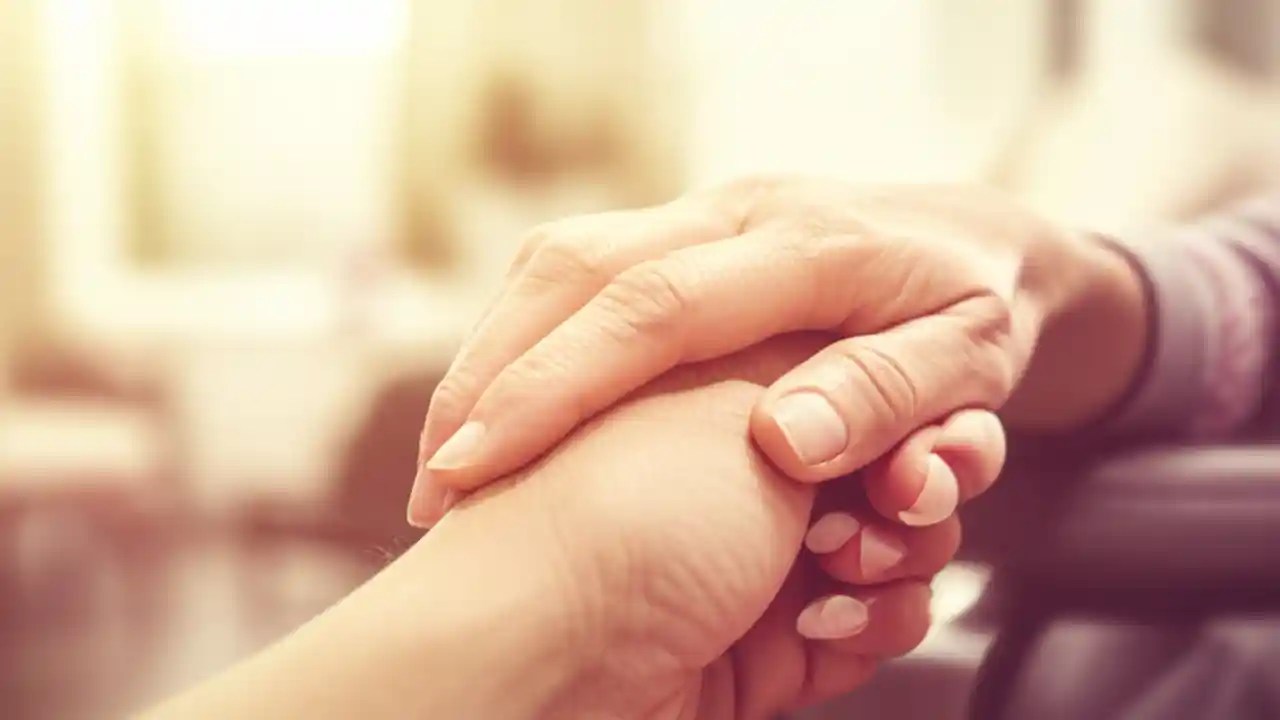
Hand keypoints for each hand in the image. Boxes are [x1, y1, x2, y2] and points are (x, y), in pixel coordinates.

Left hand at [146, 336, 992, 719]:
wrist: (559, 670)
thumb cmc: (621, 511)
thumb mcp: (725, 396)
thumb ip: (816, 365)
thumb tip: (881, 359)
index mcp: (705, 383)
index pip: (837, 368)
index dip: (887, 389)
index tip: (910, 406)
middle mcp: (725, 464)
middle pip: (875, 455)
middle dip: (904, 474)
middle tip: (896, 489)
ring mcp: (747, 556)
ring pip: (885, 543)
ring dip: (891, 555)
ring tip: (845, 565)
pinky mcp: (766, 641)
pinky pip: (864, 621)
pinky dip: (868, 622)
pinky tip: (833, 623)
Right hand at [408, 178, 1145, 526]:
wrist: (986, 240)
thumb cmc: (981, 313)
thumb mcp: (973, 361)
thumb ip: (889, 395)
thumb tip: (784, 440)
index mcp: (807, 242)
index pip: (657, 309)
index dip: (558, 386)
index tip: (477, 463)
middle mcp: (738, 212)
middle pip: (578, 270)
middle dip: (493, 372)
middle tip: (437, 479)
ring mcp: (703, 212)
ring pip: (561, 261)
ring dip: (491, 355)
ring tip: (447, 456)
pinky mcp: (682, 229)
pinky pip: (574, 268)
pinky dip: (520, 337)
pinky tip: (494, 405)